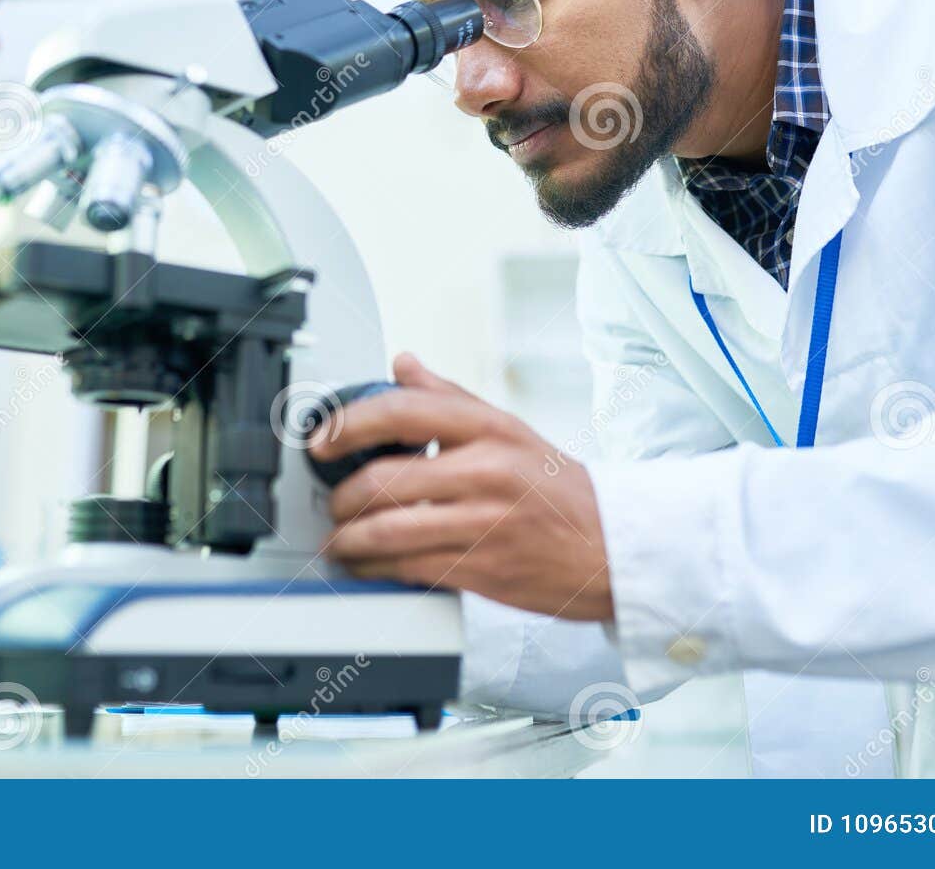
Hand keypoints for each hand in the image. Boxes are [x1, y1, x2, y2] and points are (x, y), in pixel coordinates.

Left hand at [316, 353, 613, 620]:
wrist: (612, 547)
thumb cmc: (560, 489)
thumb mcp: (510, 429)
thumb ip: (449, 397)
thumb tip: (403, 364)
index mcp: (490, 428)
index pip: (402, 411)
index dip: (348, 425)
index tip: (321, 440)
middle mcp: (486, 471)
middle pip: (383, 480)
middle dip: (341, 498)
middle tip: (332, 503)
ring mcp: (484, 522)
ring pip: (388, 532)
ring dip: (347, 540)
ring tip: (338, 539)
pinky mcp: (483, 569)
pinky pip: (409, 568)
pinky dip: (374, 568)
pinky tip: (365, 564)